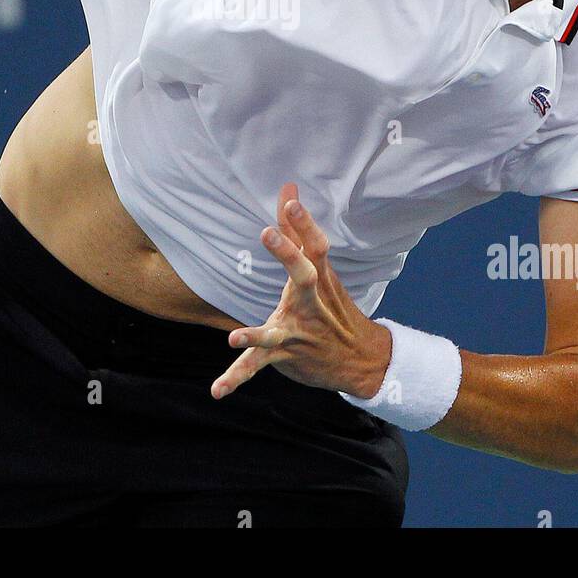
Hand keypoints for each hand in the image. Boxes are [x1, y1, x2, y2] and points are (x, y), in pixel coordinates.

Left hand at [210, 182, 392, 400]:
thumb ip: (296, 230)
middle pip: (304, 275)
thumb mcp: (318, 268)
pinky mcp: (285, 356)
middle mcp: (310, 303)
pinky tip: (216, 390)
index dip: (304, 222)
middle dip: (288, 254)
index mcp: (319, 279)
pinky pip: (257, 366)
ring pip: (276, 333)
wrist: (361, 359)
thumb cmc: (332, 306)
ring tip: (234, 337)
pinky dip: (236, 377)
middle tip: (267, 232)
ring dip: (256, 335)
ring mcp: (298, 331)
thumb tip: (288, 187)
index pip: (315, 245)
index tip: (290, 199)